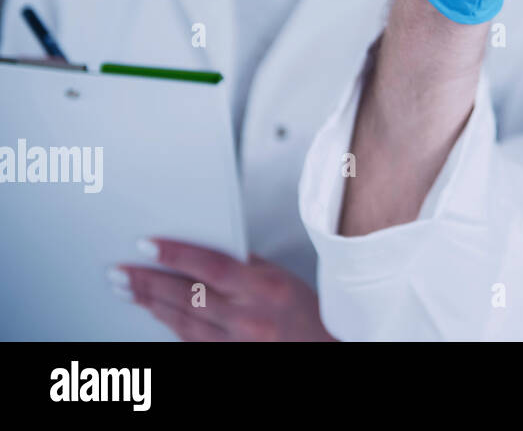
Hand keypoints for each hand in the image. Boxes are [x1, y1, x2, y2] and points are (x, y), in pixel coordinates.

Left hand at [114, 238, 334, 340]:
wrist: (322, 350)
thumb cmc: (308, 315)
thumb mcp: (282, 278)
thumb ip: (244, 266)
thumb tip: (207, 249)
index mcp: (265, 289)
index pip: (211, 266)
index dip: (176, 254)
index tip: (147, 245)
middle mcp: (249, 318)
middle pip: (187, 296)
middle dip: (149, 282)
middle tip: (120, 272)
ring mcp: (236, 343)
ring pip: (182, 321)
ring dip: (151, 303)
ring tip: (127, 288)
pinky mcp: (226, 357)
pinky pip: (189, 340)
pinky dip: (169, 323)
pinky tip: (154, 311)